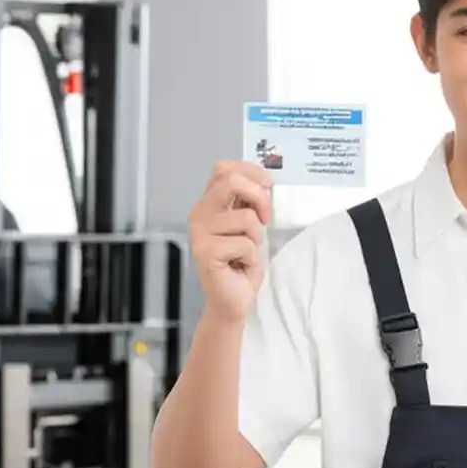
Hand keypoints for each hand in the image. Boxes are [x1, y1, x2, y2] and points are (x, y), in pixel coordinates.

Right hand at [188, 160, 272, 323]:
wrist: (233, 299)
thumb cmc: (241, 262)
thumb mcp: (248, 224)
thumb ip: (248, 201)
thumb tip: (263, 183)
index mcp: (209, 203)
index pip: (224, 169)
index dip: (251, 172)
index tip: (266, 187)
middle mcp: (199, 214)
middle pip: (231, 181)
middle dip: (259, 198)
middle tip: (265, 218)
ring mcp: (200, 233)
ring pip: (246, 217)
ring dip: (256, 237)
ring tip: (245, 252)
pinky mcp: (206, 253)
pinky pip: (244, 244)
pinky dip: (251, 257)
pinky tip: (239, 266)